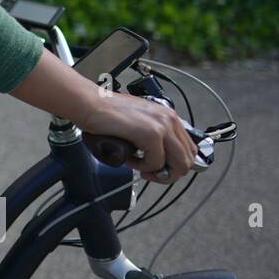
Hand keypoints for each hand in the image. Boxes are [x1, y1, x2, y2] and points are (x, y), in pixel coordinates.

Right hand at [80, 91, 199, 183]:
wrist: (89, 104)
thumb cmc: (106, 113)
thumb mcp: (139, 121)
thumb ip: (153, 135)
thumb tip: (160, 156)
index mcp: (169, 116)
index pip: (189, 149)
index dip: (176, 165)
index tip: (159, 168)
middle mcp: (170, 119)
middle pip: (188, 160)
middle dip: (170, 173)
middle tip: (151, 173)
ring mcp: (162, 126)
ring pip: (178, 164)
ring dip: (158, 172)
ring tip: (140, 167)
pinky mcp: (150, 134)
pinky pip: (155, 163)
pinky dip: (142, 167)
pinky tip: (129, 159)